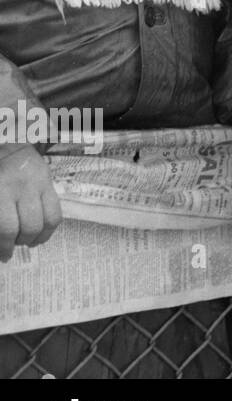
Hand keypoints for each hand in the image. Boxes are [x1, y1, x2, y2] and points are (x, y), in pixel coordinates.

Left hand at [0, 144, 60, 261]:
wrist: (8, 145)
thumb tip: (1, 241)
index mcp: (1, 191)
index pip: (7, 228)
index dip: (4, 247)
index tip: (3, 256)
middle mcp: (21, 188)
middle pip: (28, 227)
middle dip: (20, 243)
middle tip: (12, 246)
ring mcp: (39, 186)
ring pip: (45, 222)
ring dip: (36, 238)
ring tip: (26, 241)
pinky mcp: (49, 185)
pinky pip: (56, 213)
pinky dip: (49, 229)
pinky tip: (40, 233)